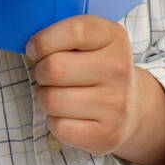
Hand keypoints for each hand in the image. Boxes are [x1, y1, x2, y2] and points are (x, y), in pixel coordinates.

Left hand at [25, 14, 140, 156]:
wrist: (132, 107)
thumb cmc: (96, 69)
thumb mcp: (89, 40)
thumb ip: (62, 35)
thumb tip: (32, 48)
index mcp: (113, 37)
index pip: (74, 31)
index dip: (43, 40)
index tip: (35, 49)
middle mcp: (119, 69)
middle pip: (54, 68)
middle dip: (40, 72)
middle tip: (47, 75)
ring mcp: (116, 104)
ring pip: (51, 100)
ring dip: (45, 98)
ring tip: (58, 94)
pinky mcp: (107, 134)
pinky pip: (58, 127)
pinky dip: (54, 121)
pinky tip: (68, 115)